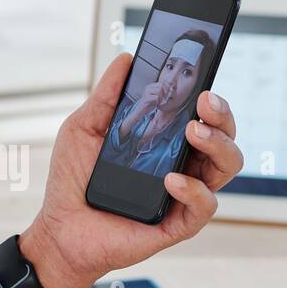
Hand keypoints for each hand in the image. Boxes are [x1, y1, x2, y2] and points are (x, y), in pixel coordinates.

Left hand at [21, 53, 242, 287]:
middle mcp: (184, 167)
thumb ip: (108, 95)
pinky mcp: (179, 225)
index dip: (213, 102)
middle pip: (225, 139)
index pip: (205, 118)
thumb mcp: (84, 127)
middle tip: (205, 105)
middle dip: (223, 118)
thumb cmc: (74, 181)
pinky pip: (204, 206)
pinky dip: (193, 189)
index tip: (204, 85)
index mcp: (168, 143)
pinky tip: (171, 179)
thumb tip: (127, 59)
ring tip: (194, 134)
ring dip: (218, 146)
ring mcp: (184, 196)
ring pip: (226, 168)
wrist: (59, 228)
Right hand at [125, 78, 173, 127]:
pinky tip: (157, 104)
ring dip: (162, 97)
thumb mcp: (157, 96)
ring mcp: (146, 92)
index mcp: (151, 86)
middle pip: (161, 85)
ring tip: (160, 102)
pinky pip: (156, 97)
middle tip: (164, 99)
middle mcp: (148, 87)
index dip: (167, 88)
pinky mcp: (146, 98)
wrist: (140, 111)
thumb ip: (162, 92)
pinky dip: (159, 101)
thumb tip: (172, 89)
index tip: (168, 95)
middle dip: (165, 92)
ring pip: (159, 90)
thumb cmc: (150, 104)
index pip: (162, 82)